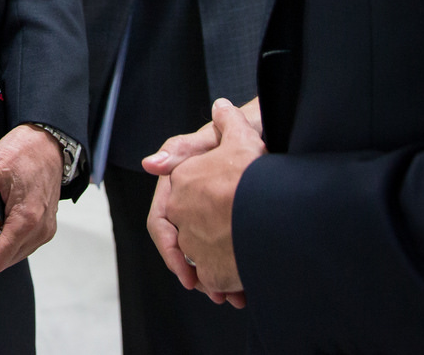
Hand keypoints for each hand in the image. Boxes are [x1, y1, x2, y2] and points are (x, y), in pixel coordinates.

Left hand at [0, 124, 62, 271]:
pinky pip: (25, 242)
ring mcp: (45, 229)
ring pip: (16, 253)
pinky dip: (12, 236)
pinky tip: (4, 217)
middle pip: (6, 259)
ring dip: (1, 242)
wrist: (50, 143)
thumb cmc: (28, 152)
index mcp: (26, 219)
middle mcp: (39, 230)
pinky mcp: (47, 225)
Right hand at [148, 99, 263, 303]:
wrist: (273, 133)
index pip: (161, 223)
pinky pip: (222, 250)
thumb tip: (150, 164)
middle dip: (193, 272)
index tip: (186, 273)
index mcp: (177, 183)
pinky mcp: (228, 218)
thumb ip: (182, 149)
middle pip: (181, 244)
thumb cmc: (245, 128)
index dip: (171, 251)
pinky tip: (242, 284)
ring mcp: (208, 210)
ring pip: (201, 252)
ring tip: (230, 296)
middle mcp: (189, 200)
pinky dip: (229, 270)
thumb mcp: (214, 137)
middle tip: (212, 293)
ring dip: (213, 277)